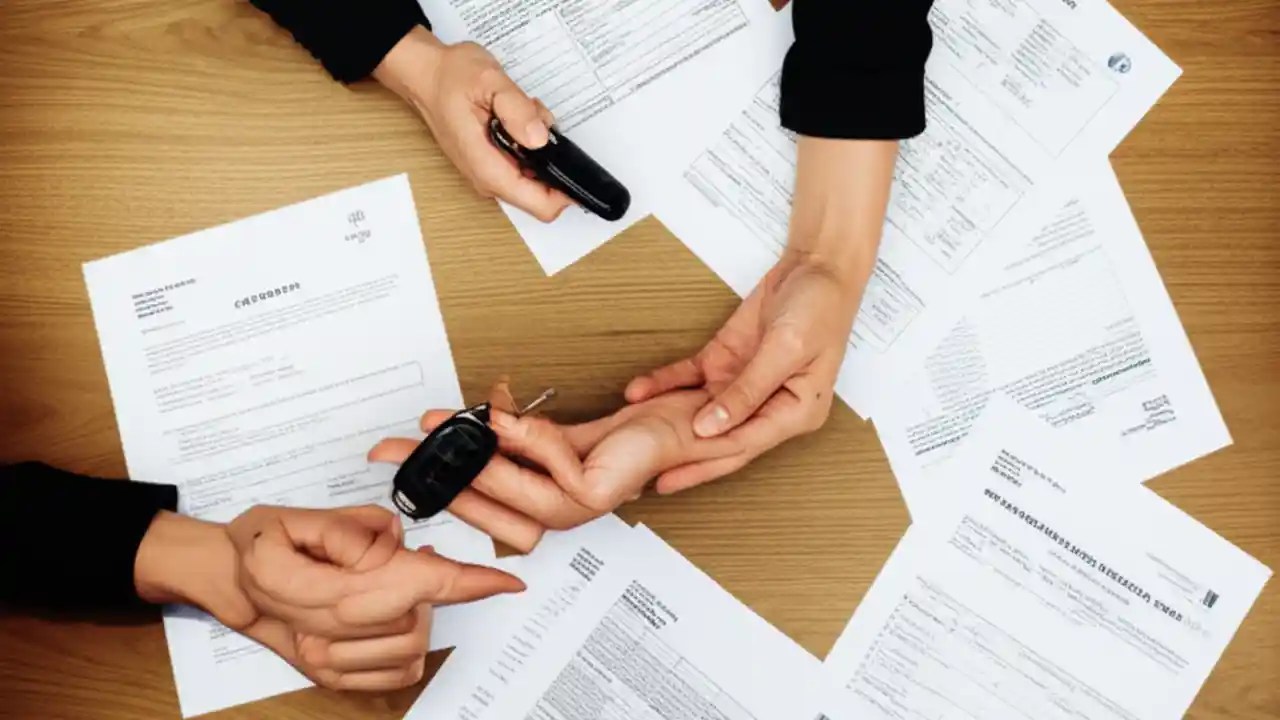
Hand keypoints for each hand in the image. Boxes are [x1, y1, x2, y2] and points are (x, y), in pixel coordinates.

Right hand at [134, 505, 522, 690]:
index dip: (460, 583)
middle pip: (414, 615)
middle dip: (425, 583)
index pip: (403, 586)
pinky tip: (388, 615)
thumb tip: (394, 540)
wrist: (226, 579)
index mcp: (310, 588)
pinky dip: (408, 642)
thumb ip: (350, 528)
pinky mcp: (333, 676)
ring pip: (413, 643)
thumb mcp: (296, 515)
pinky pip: (399, 669)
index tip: (505, 581)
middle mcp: (319, 634)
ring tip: (387, 584)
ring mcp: (326, 661)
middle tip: (403, 557)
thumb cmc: (261, 540)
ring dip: (416, 612)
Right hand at [368, 391, 740, 541]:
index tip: (399, 455)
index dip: (432, 477)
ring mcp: (571, 508)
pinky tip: (512, 422)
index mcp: (533, 502)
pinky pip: (551, 468)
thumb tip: (468, 427)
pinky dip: (530, 441)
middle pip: (480, 500)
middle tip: (410, 440)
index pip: (470, 497)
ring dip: (481, 452)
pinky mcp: (593, 494)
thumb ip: (512, 438)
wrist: (674, 428)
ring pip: (509, 487)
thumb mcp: (549, 433)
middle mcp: (549, 513)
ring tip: (457, 424)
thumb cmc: (622, 432)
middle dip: (439, 467)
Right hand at [373, 26, 572, 221]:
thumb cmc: (449, 77)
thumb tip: (540, 138)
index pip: (541, 205)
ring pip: (536, 176)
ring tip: (523, 114)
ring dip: (541, 148)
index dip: (567, 193)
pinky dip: (531, 143)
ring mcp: (489, 173)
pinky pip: (524, 164)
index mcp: (488, 168)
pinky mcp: (492, 164)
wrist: (424, 75)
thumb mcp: (489, 81)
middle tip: (540, 123)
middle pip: (542, 194)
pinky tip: (517, 118)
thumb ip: (518, 110)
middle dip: (553, 160)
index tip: (579, 166)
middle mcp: (489, 179)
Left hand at [624, 253, 859, 492]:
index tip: (674, 471)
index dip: (707, 459)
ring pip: (699, 412)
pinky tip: (640, 391)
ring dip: (667, 421)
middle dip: (685, 458)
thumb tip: (710, 426)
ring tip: (633, 437)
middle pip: (720, 439)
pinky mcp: (724, 362)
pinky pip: (690, 379)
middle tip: (648, 477)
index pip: (745, 444)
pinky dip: (665, 384)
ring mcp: (742, 384)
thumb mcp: (786, 350)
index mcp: (796, 412)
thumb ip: (748, 391)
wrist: (816, 266)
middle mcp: (768, 405)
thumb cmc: (820, 308)